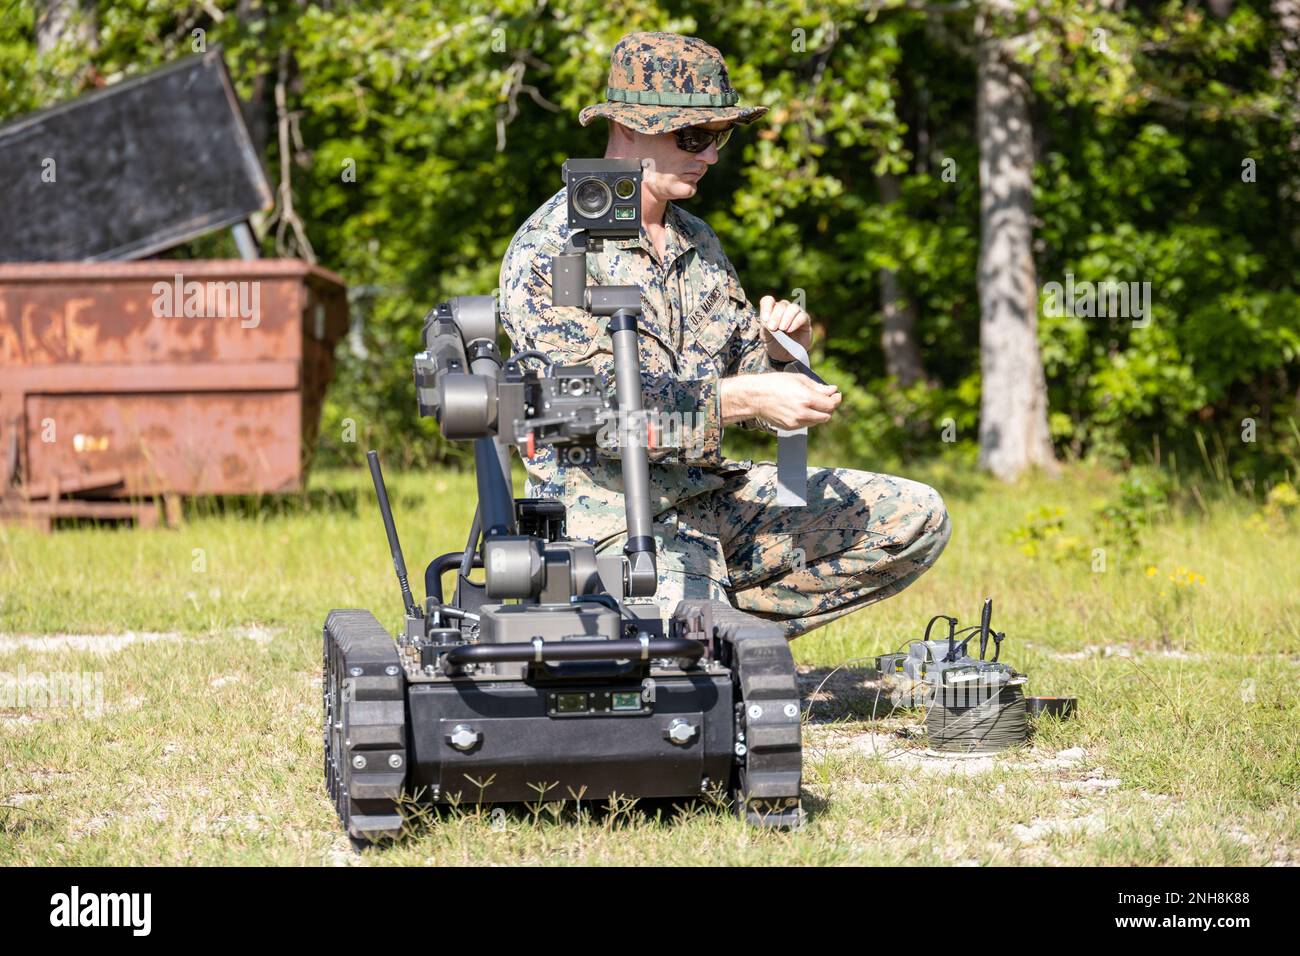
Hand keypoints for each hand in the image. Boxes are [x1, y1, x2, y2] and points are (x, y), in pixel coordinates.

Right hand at [721, 372, 841, 429]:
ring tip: (811, 402)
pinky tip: (801, 408)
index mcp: (807, 399)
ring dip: (819, 413)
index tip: (836, 395)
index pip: (831, 405)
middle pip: (827, 415)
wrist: (756, 396)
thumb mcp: (799, 379)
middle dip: (829, 407)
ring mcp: (797, 422)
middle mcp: (803, 413)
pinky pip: (806, 424)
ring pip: (817, 421)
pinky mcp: (790, 427)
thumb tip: (832, 390)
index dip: (836, 399)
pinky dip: (808, 417)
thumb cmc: (775, 384)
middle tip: (827, 399)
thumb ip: (818, 387)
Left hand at [759, 295, 812, 362]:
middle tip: (773, 327)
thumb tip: (766, 321)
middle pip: (781, 305)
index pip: (768, 301)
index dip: (766, 308)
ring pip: (793, 308)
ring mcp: (795, 314)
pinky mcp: (805, 320)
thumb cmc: (774, 344)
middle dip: (776, 316)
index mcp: (771, 311)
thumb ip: (765, 329)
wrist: (786, 356)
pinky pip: (802, 316)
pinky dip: (796, 322)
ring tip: (782, 329)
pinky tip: (790, 329)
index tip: (764, 319)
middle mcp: (783, 310)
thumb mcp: (766, 339)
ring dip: (787, 317)